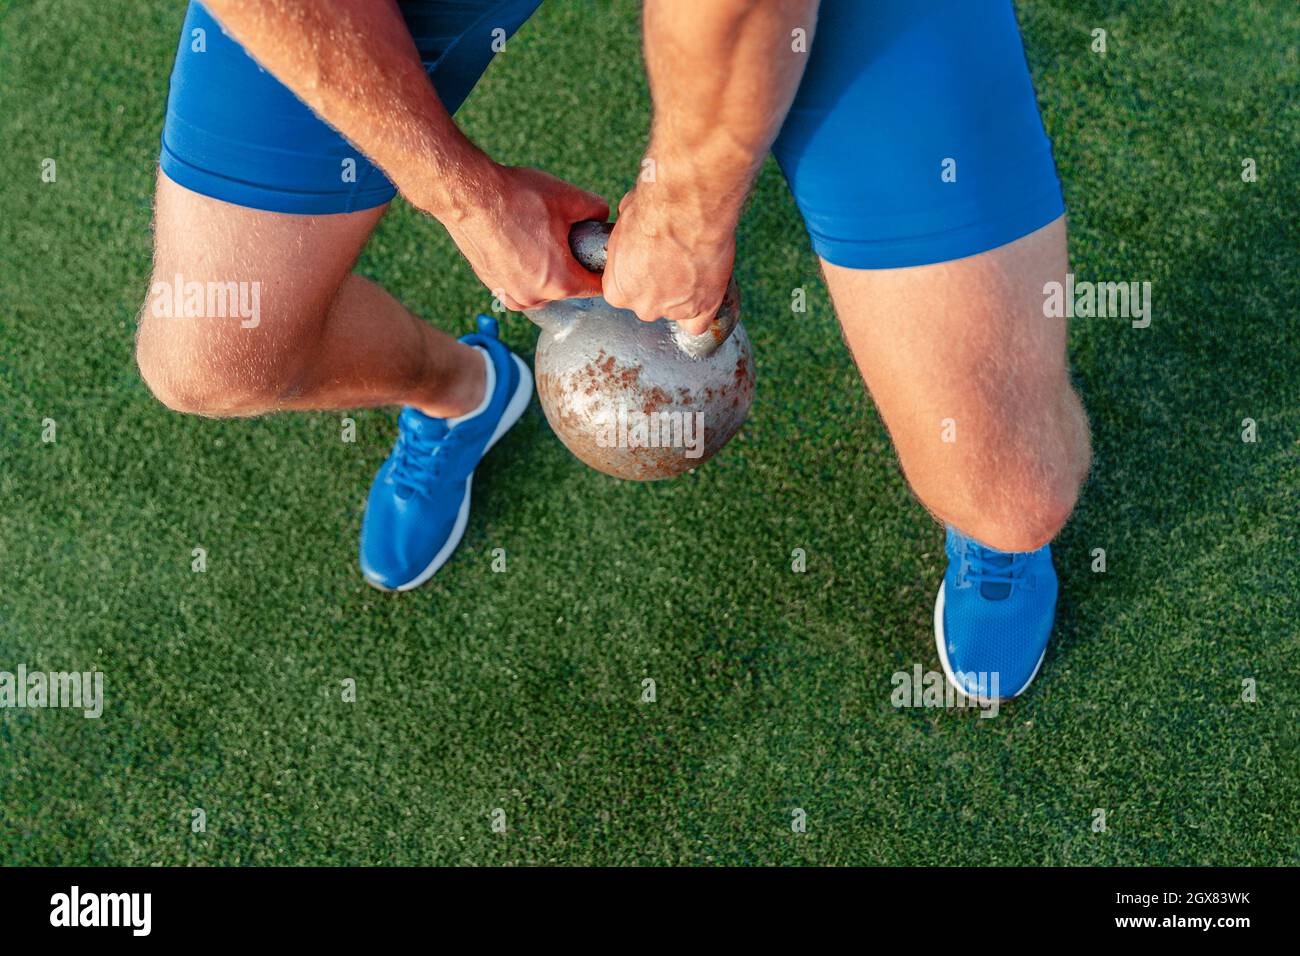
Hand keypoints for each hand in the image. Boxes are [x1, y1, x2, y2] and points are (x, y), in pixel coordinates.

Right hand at [438, 164, 609, 311]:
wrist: (468, 196)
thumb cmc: (516, 198)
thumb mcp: (568, 197)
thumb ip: (596, 210)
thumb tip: (601, 218)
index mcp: (560, 284)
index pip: (596, 286)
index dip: (600, 265)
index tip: (594, 248)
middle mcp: (535, 298)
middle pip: (569, 287)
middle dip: (571, 264)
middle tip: (561, 234)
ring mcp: (510, 296)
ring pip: (543, 287)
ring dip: (546, 268)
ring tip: (535, 237)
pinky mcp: (493, 288)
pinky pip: (520, 285)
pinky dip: (523, 269)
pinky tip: (517, 243)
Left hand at [603, 184, 735, 335]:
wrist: (688, 206)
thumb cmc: (655, 207)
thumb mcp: (625, 220)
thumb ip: (626, 240)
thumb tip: (630, 229)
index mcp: (617, 290)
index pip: (624, 292)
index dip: (636, 274)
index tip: (647, 260)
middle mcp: (642, 306)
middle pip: (650, 303)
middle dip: (659, 285)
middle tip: (672, 258)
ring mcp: (674, 310)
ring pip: (676, 310)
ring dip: (683, 292)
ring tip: (693, 263)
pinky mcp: (703, 307)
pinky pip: (699, 323)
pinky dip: (703, 310)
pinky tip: (705, 293)